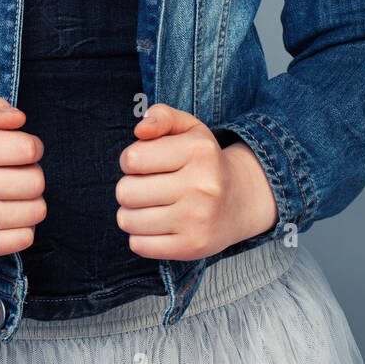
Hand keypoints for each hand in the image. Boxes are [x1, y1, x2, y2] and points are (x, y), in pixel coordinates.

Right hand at [0, 95, 45, 256]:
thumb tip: (19, 118)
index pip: (26, 149)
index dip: (34, 147)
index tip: (24, 151)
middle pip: (35, 181)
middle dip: (33, 174)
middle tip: (16, 174)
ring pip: (36, 211)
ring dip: (32, 201)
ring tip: (12, 195)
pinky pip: (26, 238)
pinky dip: (24, 226)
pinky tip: (7, 216)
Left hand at [115, 104, 278, 259]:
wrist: (239, 201)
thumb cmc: (203, 161)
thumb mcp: (189, 129)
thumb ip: (162, 116)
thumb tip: (140, 129)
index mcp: (199, 150)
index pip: (133, 158)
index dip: (130, 159)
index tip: (144, 163)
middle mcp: (202, 185)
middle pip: (126, 192)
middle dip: (128, 187)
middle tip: (147, 186)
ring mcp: (198, 220)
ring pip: (128, 220)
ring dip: (131, 213)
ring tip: (150, 206)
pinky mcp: (192, 247)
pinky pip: (139, 245)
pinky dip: (140, 236)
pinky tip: (158, 225)